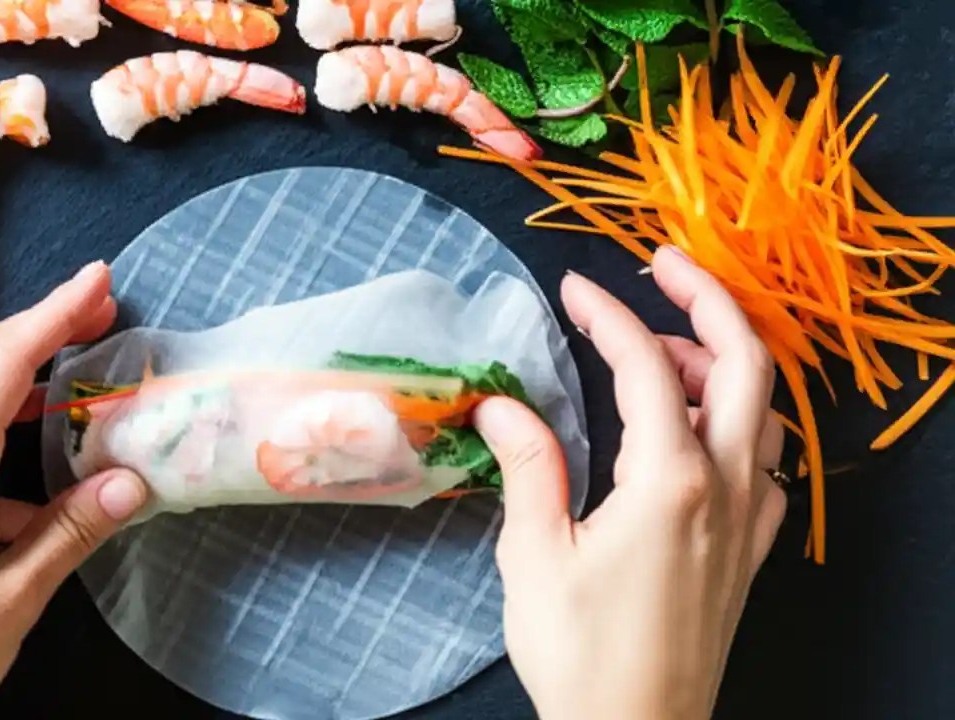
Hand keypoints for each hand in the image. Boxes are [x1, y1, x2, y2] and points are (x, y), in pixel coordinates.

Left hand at [0, 262, 149, 719]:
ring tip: (74, 383)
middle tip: (98, 310)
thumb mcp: (9, 602)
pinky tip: (29, 481)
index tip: (98, 280)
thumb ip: (71, 534)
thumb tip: (132, 483)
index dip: (54, 314)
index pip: (1, 364)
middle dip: (38, 328)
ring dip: (14, 376)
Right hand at [477, 245, 786, 719]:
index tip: (574, 288)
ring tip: (664, 349)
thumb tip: (503, 405)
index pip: (648, 368)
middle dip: (707, 299)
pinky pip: (766, 459)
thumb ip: (529, 468)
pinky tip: (695, 429)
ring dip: (721, 359)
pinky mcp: (749, 547)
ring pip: (762, 406)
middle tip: (662, 265)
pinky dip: (738, 418)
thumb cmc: (582, 656)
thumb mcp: (536, 557)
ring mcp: (748, 518)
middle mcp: (725, 489)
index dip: (609, 316)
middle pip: (744, 362)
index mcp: (670, 484)